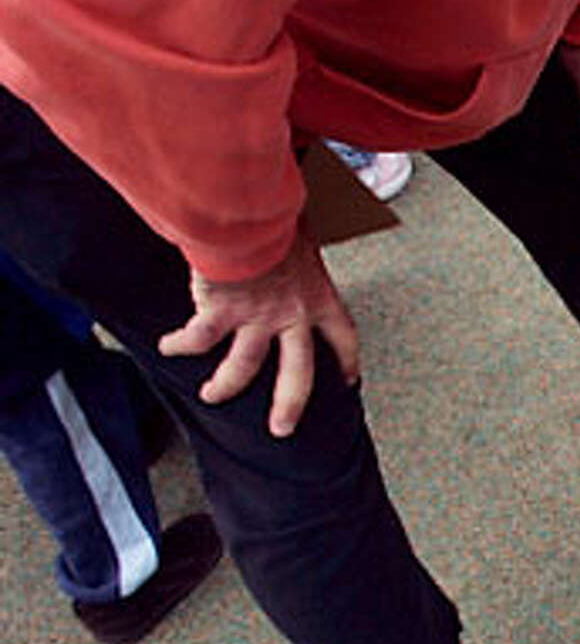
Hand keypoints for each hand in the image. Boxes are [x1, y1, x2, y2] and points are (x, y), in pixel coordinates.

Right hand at [158, 227, 359, 437]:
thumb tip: (295, 230)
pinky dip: (180, 345)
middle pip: (298, 373)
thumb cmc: (276, 216)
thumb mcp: (300, 234)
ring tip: (212, 395)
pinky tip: (168, 348)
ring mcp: (257, 319)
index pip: (343, 335)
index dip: (347, 360)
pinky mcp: (221, 314)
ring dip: (225, 385)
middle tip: (281, 429)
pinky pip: (198, 339)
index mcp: (318, 297)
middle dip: (289, 404)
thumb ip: (297, 249)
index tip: (348, 380)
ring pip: (243, 367)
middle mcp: (292, 316)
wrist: (249, 214)